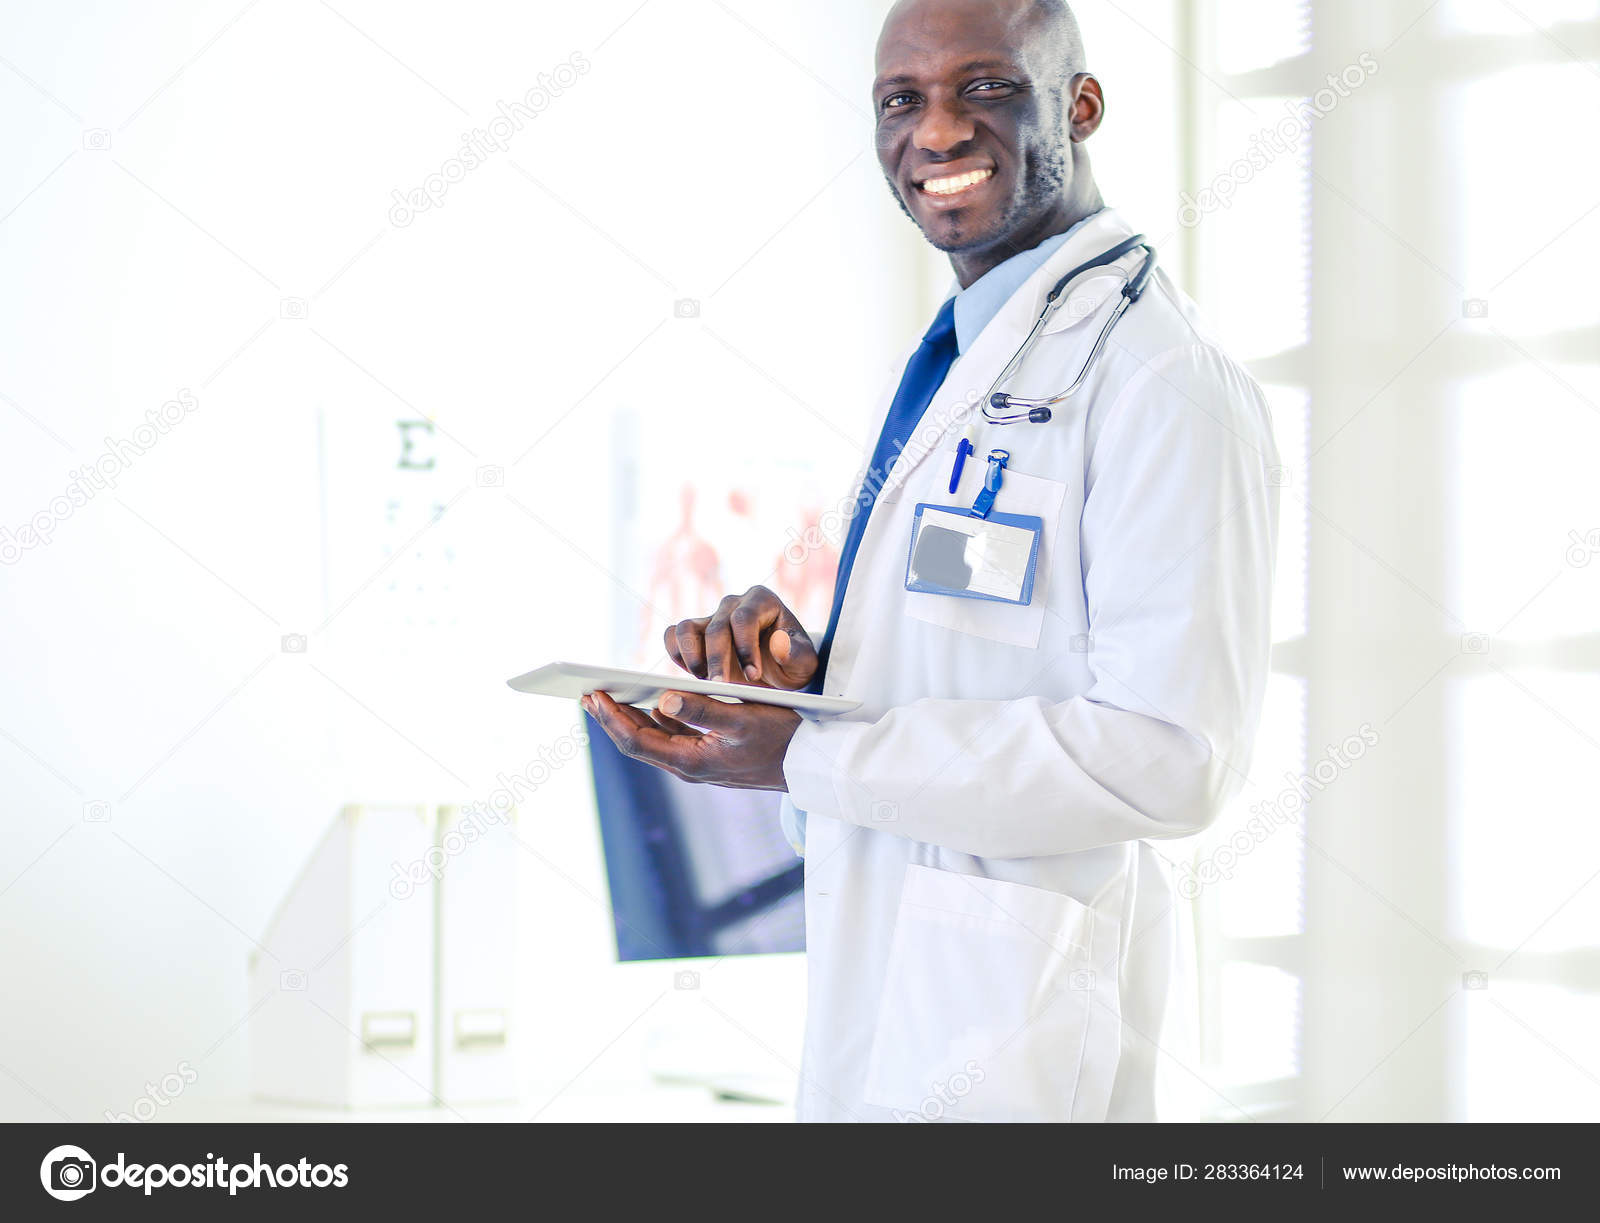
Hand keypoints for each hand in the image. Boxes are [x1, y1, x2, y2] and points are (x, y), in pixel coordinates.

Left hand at [582, 688, 798, 790]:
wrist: (812, 764)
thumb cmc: (783, 739)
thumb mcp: (745, 718)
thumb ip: (703, 709)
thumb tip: (662, 699)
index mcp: (692, 761)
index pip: (636, 741)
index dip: (610, 718)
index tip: (591, 695)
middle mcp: (689, 766)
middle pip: (638, 742)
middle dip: (611, 717)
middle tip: (587, 694)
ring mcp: (699, 763)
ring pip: (653, 739)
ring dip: (630, 717)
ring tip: (609, 695)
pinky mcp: (710, 755)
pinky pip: (673, 736)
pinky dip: (656, 718)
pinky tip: (650, 701)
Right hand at [664, 585, 817, 690]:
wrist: (778, 669)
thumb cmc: (793, 663)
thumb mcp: (805, 664)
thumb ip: (796, 654)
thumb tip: (778, 643)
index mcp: (762, 601)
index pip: (745, 618)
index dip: (745, 647)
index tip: (752, 676)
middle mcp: (733, 603)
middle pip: (716, 627)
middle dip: (718, 660)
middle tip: (721, 687)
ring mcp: (710, 617)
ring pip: (687, 628)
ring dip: (691, 656)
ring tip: (703, 681)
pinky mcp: (694, 633)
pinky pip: (673, 636)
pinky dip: (676, 655)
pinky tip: (691, 675)